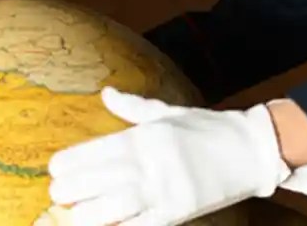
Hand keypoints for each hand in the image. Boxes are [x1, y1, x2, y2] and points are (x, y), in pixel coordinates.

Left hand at [47, 87, 291, 225]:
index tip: (55, 170)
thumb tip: (106, 92)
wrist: (251, 150)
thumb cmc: (208, 129)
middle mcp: (152, 162)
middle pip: (97, 181)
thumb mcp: (170, 113)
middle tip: (57, 195)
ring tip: (72, 217)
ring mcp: (165, 189)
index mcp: (147, 135)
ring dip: (86, 216)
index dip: (70, 163)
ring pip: (111, 209)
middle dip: (70, 191)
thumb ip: (134, 107)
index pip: (96, 151)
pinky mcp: (177, 212)